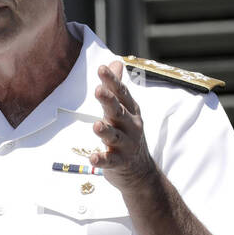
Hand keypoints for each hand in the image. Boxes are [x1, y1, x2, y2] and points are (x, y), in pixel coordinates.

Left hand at [90, 60, 156, 193]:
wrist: (141, 172)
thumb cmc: (128, 136)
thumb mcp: (126, 110)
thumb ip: (117, 88)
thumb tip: (114, 62)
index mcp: (131, 112)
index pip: (122, 94)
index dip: (112, 81)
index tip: (102, 68)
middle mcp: (131, 127)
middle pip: (119, 112)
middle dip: (109, 101)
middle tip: (99, 90)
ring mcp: (126, 146)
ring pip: (115, 136)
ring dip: (105, 131)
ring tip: (96, 126)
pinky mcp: (119, 163)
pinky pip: (110, 161)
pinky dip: (102, 159)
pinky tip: (92, 157)